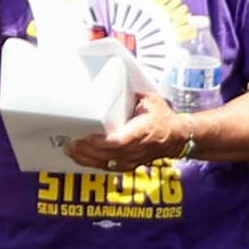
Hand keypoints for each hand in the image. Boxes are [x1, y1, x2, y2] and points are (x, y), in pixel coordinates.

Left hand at [63, 92, 186, 172]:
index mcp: (142, 131)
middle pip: (108, 154)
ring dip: (87, 158)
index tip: (88, 136)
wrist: (177, 137)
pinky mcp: (128, 164)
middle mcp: (136, 148)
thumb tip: (117, 80)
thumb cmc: (164, 118)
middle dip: (88, 150)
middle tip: (72, 143)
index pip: (120, 141)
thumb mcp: (151, 100)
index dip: (101, 141)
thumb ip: (133, 93)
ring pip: (106, 163)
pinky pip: (108, 167)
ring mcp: (132, 158)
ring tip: (71, 150)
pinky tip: (81, 158)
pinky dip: (93, 163)